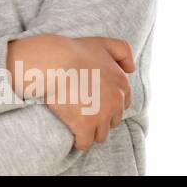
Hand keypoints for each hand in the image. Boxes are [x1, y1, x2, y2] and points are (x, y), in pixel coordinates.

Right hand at [7, 35, 133, 150]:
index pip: (121, 104)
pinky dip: (79, 142)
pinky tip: (71, 134)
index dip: (107, 104)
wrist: (54, 61)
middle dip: (99, 118)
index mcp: (121, 85)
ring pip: (100, 134)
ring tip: (76, 123)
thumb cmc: (75, 51)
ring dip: (90, 131)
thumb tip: (131, 69)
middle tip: (82, 110)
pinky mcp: (85, 126)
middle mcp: (116, 102)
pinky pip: (85, 143)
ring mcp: (101, 116)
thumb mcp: (104, 43)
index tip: (93, 101)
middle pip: (112, 121)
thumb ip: (123, 52)